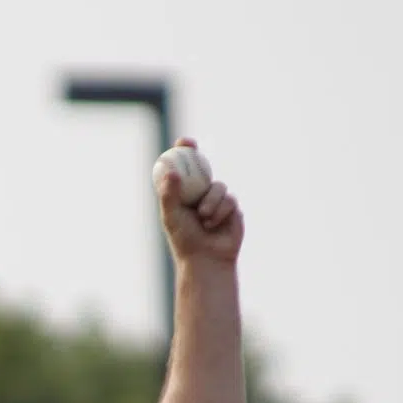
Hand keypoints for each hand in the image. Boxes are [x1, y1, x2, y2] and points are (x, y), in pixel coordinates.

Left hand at [156, 136, 244, 266]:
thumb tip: (171, 172)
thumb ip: (170, 195)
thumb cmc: (185, 241)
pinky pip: (229, 199)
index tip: (183, 142)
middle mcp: (200, 194)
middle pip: (202, 168)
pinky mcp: (232, 209)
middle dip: (197, 155)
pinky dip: (221, 210)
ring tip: (203, 217)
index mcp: (183, 195)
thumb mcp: (172, 217)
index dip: (183, 153)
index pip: (182, 170)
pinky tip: (213, 224)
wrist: (206, 260)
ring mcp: (217, 201)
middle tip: (192, 148)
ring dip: (211, 199)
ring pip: (218, 185)